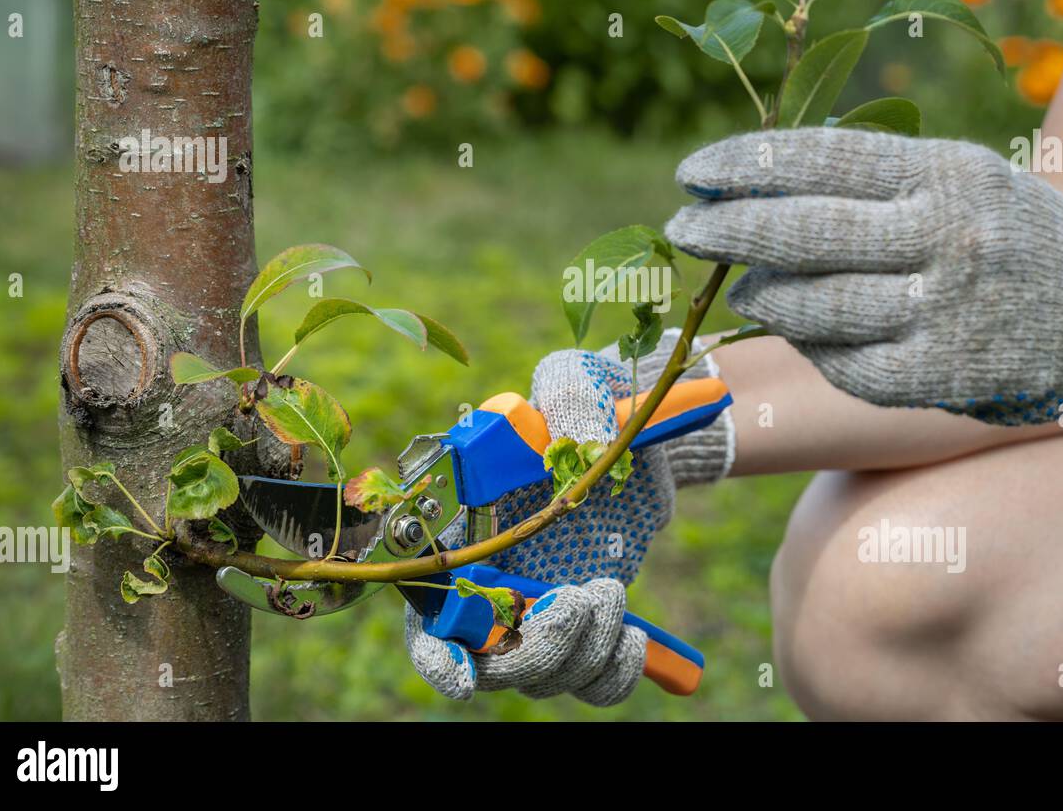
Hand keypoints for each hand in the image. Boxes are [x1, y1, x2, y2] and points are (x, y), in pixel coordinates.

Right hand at [405, 332, 733, 703]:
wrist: (634, 428)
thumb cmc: (582, 397)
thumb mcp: (574, 380)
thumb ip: (566, 401)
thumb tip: (570, 441)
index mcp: (464, 531)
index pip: (428, 617)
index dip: (437, 655)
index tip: (466, 673)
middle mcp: (494, 582)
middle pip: (493, 663)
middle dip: (535, 649)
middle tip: (576, 600)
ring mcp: (540, 608)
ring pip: (545, 675)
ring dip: (581, 653)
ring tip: (608, 591)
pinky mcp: (587, 622)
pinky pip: (594, 681)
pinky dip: (614, 674)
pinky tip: (634, 637)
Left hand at [665, 128, 1062, 437]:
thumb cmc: (1018, 235)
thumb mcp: (965, 178)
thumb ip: (876, 181)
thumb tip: (759, 192)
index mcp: (948, 172)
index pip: (823, 160)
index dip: (746, 167)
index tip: (694, 174)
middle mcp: (947, 235)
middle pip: (807, 232)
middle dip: (729, 230)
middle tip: (681, 227)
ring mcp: (946, 310)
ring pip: (816, 306)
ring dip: (762, 297)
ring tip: (739, 286)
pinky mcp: (945, 376)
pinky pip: (847, 366)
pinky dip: (812, 349)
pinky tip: (798, 332)